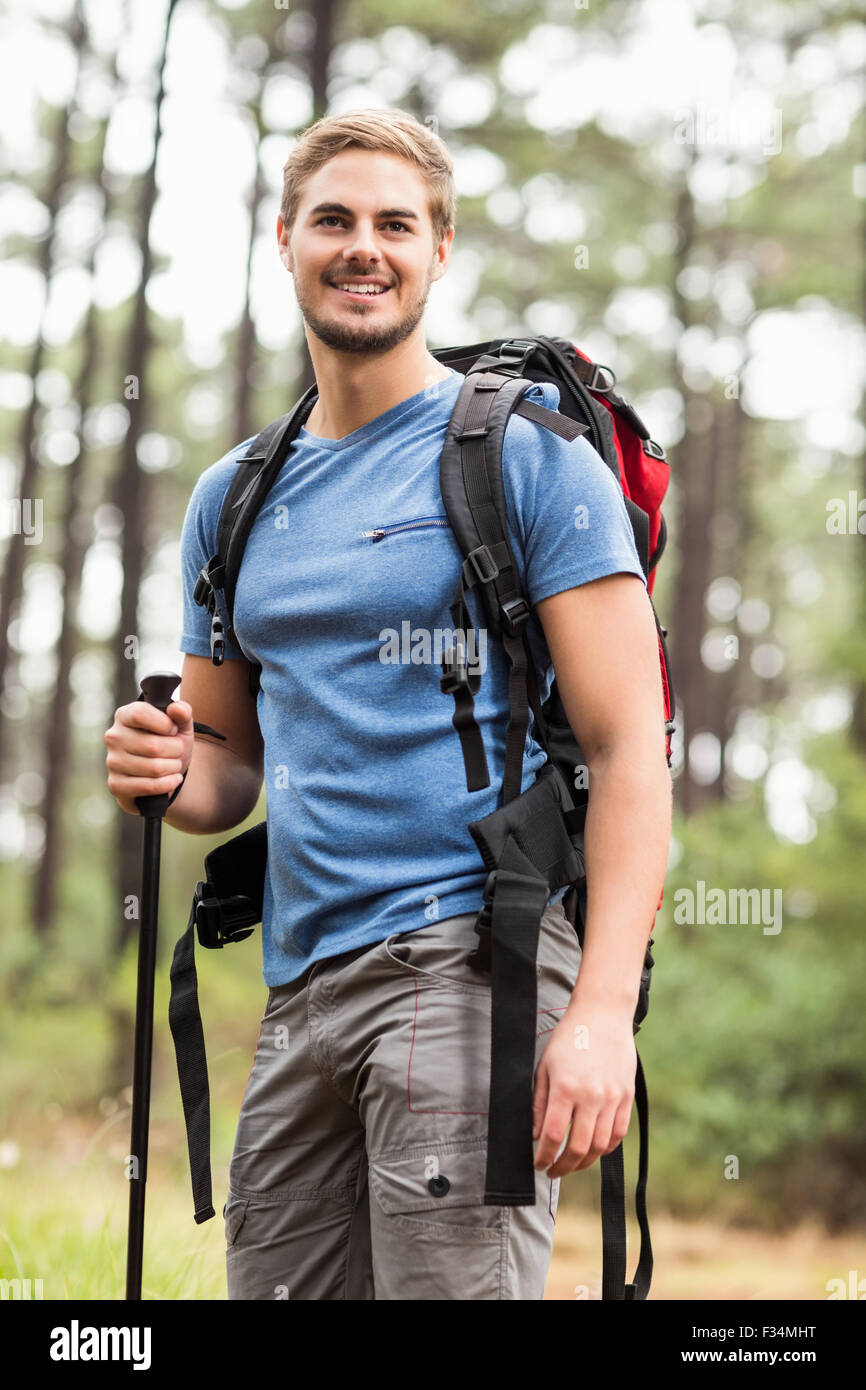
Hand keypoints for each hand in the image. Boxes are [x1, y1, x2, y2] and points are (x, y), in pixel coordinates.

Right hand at [104, 698, 194, 814]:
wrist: (164, 772)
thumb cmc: (169, 743)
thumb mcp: (180, 725)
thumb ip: (183, 712)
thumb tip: (177, 709)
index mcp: (124, 716)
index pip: (141, 714)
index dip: (165, 724)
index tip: (173, 730)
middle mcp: (114, 737)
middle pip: (153, 746)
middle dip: (176, 750)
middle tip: (177, 751)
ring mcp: (113, 762)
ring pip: (154, 768)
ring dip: (173, 767)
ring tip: (174, 764)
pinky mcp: (116, 785)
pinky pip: (149, 786)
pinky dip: (168, 783)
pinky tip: (173, 779)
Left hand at [532, 1002, 635, 1178]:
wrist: (603, 1016)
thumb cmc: (569, 1038)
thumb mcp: (545, 1067)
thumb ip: (540, 1104)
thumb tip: (537, 1135)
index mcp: (566, 1088)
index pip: (554, 1136)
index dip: (544, 1157)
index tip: (539, 1164)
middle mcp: (591, 1096)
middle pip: (579, 1148)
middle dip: (563, 1167)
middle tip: (553, 1171)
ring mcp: (612, 1098)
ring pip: (601, 1146)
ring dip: (585, 1162)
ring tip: (572, 1164)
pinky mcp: (627, 1097)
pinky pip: (619, 1134)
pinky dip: (606, 1148)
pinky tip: (595, 1150)